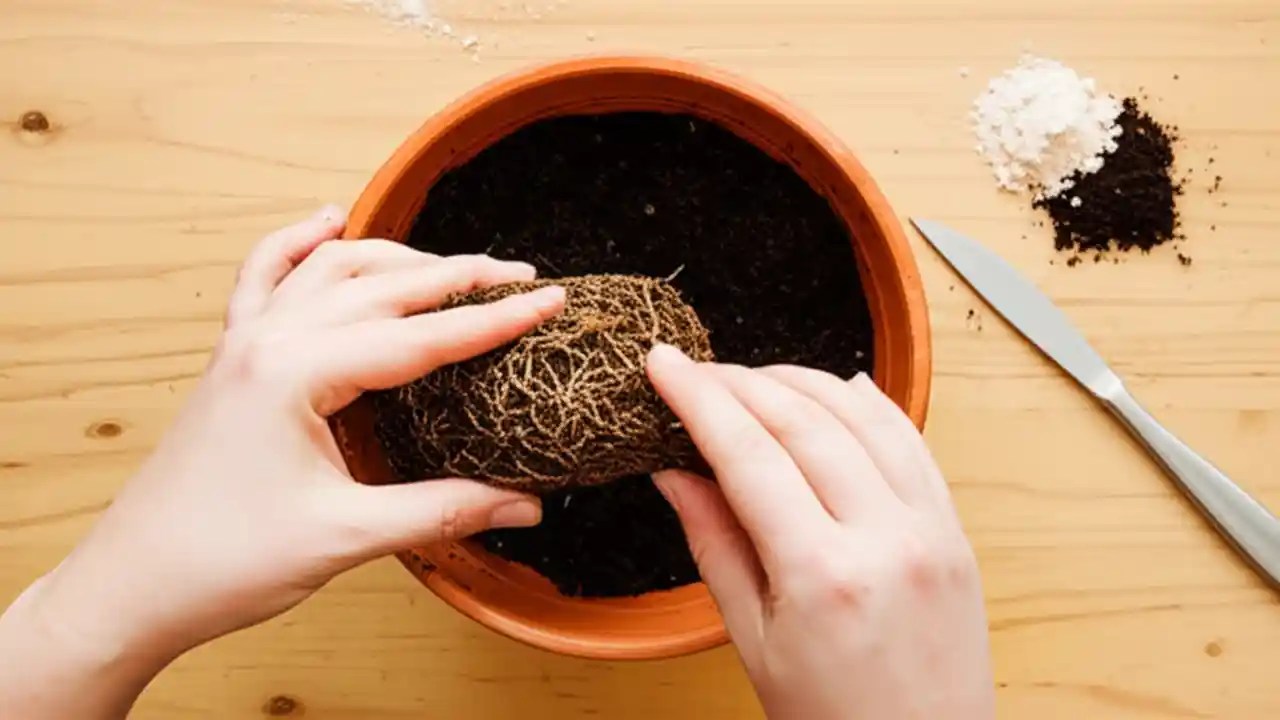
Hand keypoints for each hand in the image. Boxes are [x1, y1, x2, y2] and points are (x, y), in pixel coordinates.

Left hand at [0, 207, 564, 718]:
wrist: (134, 584)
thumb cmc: (224, 560)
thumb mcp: (346, 538)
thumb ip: (442, 510)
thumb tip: (524, 505)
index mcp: (297, 373)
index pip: (421, 336)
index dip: (493, 321)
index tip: (549, 302)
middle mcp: (269, 340)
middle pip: (383, 286)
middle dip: (459, 278)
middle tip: (522, 280)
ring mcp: (244, 342)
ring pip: (332, 269)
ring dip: (397, 258)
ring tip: (456, 265)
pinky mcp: (231, 358)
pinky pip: (264, 277)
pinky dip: (298, 243)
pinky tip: (327, 220)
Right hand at [647, 347, 994, 719]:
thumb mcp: (754, 643)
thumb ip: (715, 545)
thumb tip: (677, 472)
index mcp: (825, 576)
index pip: (748, 454)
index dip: (698, 399)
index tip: (665, 365)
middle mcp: (887, 539)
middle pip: (803, 421)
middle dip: (741, 382)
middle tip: (697, 370)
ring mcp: (931, 530)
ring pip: (863, 415)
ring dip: (802, 381)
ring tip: (754, 377)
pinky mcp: (955, 531)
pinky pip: (911, 442)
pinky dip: (870, 403)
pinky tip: (838, 387)